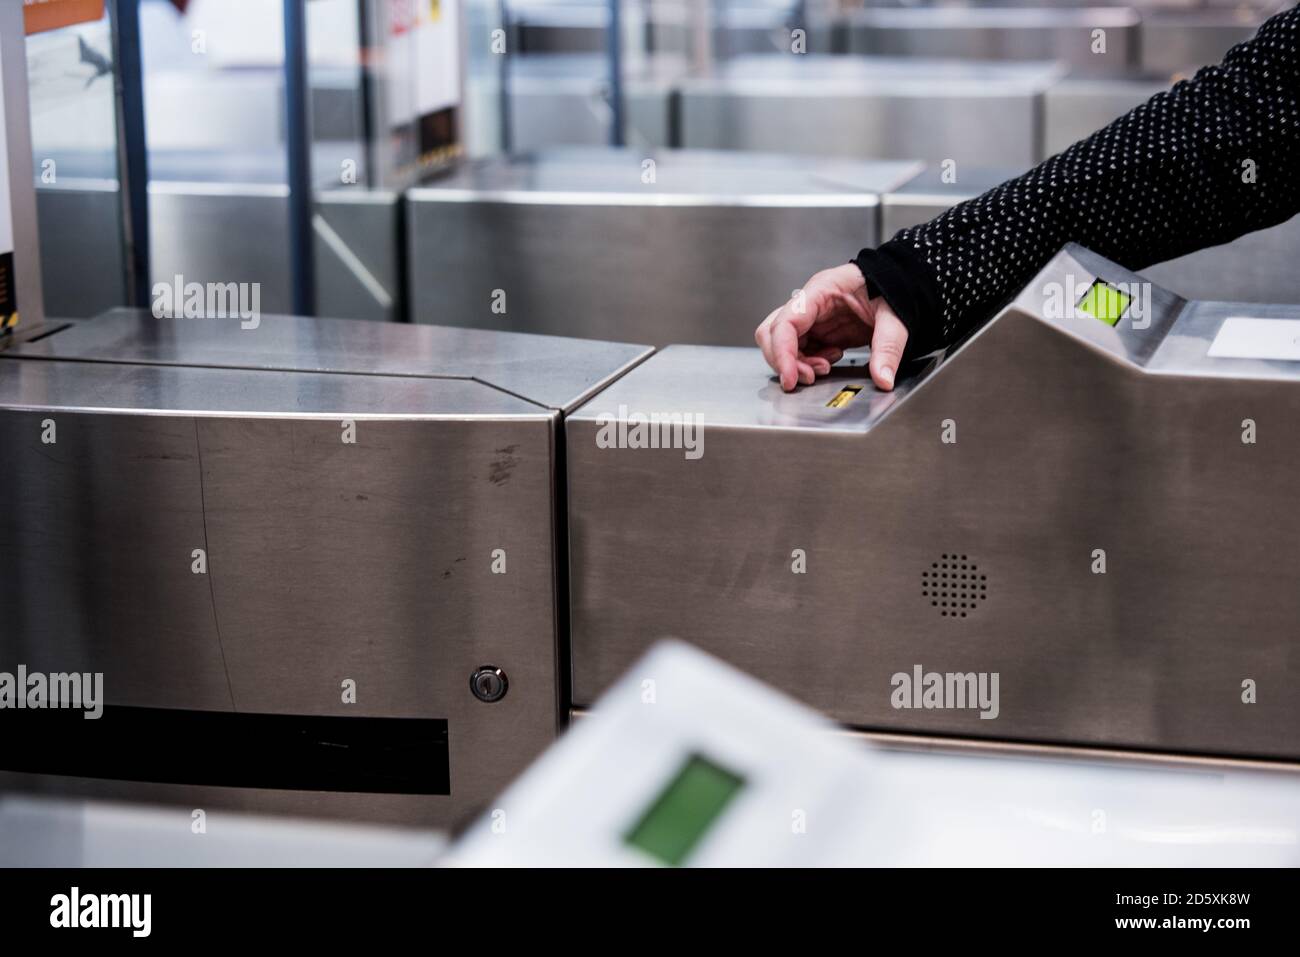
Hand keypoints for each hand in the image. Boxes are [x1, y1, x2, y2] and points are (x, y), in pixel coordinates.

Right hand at [755, 263, 908, 391]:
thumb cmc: (892, 287)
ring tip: (824, 369)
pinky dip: (808, 362)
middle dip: (785, 361)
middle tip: (809, 378)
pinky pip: (800, 349)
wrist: (901, 281)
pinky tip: (829, 362)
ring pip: (783, 343)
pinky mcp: (818, 329)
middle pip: (773, 333)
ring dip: (797, 363)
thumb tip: (883, 378)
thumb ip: (888, 347)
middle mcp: (810, 302)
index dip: (782, 353)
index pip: (786, 323)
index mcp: (822, 290)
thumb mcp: (895, 316)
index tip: (790, 378)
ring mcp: (812, 316)